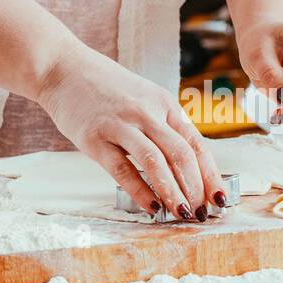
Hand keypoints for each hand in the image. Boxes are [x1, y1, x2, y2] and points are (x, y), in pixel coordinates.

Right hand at [37, 46, 225, 220]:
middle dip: (195, 188)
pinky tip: (151, 208)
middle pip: (181, 154)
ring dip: (172, 192)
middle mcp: (147, 113)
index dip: (210, 174)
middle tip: (200, 213)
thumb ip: (164, 126)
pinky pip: (123, 170)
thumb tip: (187, 166)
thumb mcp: (144, 98)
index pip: (196, 143)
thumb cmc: (106, 88)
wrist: (63, 68)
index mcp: (164, 104)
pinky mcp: (95, 139)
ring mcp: (121, 125)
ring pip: (156, 162)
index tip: (220, 198)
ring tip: (181, 213)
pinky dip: (140, 191)